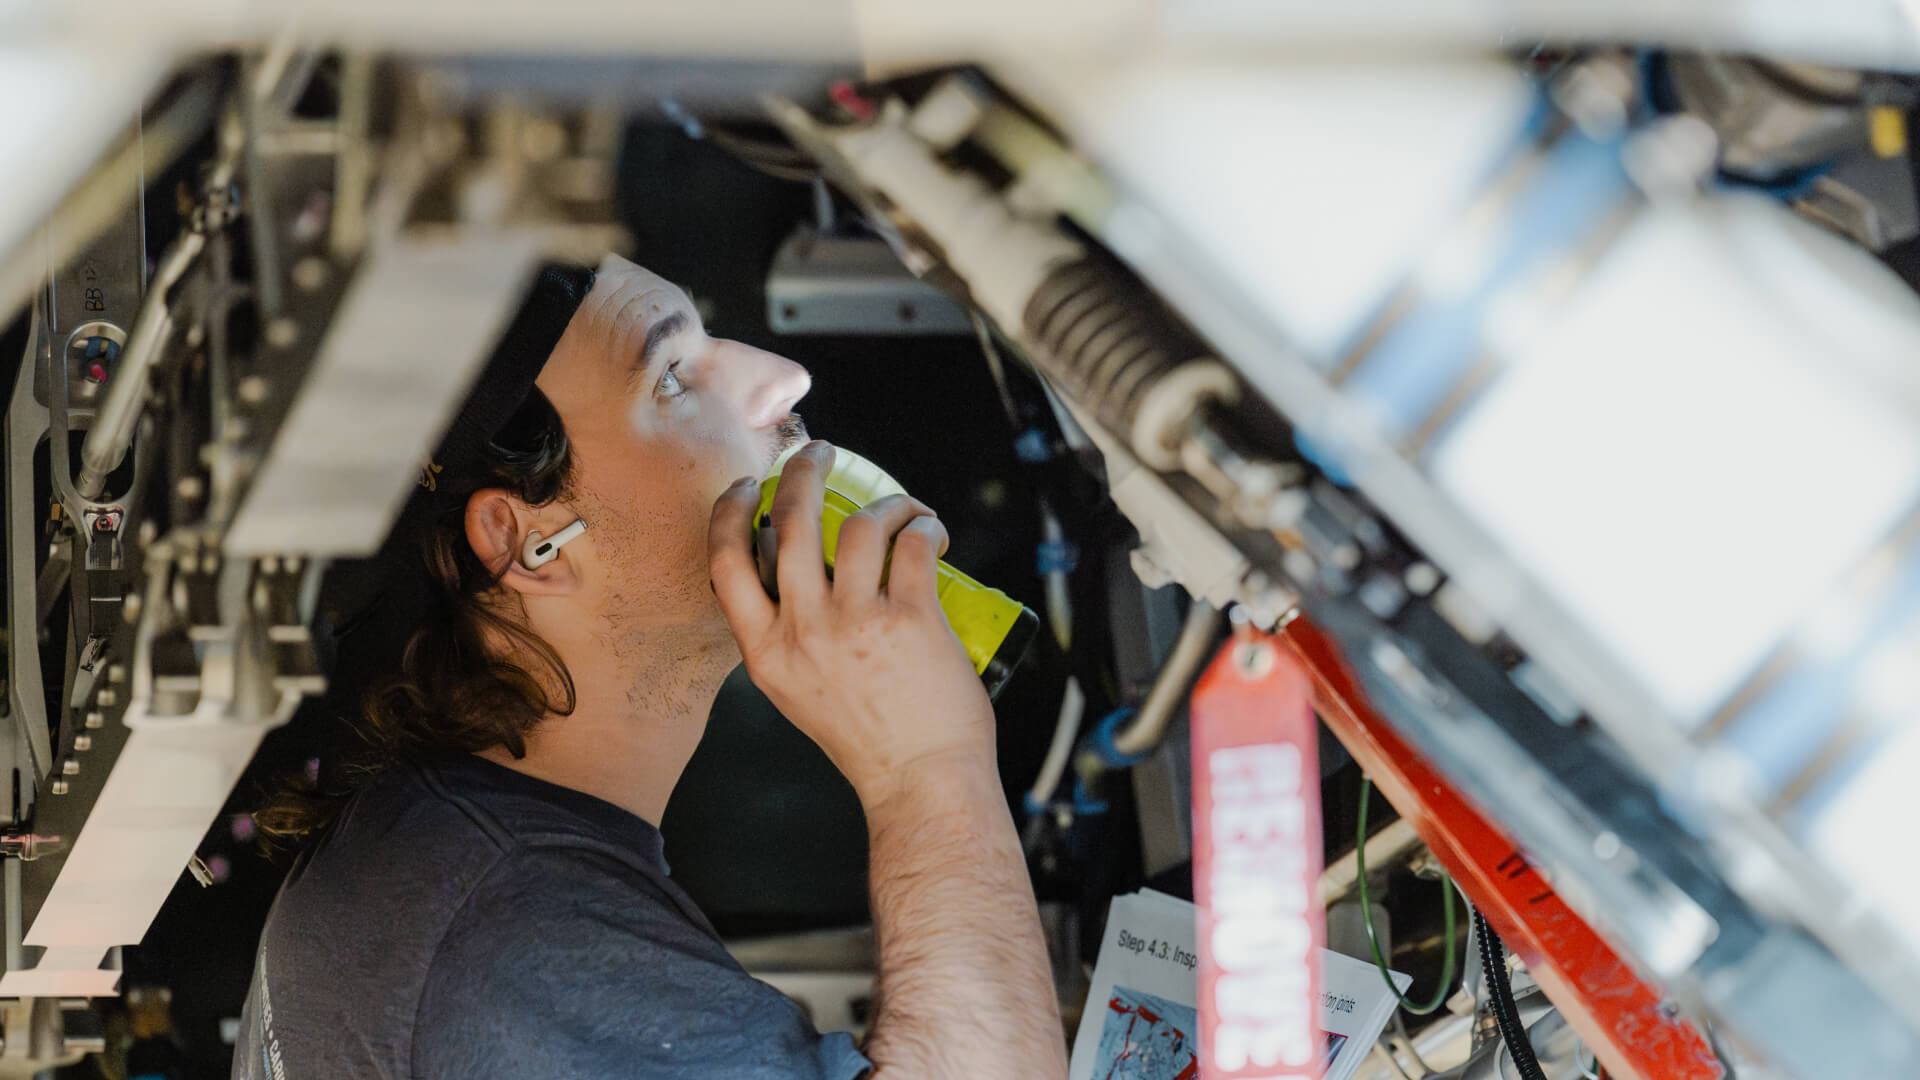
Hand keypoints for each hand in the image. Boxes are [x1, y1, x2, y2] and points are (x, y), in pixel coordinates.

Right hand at [708, 441, 996, 805]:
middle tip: (820, 453)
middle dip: (803, 470)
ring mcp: (856, 623)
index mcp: (767, 652)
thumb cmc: (869, 740)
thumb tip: (799, 575)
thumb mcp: (799, 692)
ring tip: (904, 511)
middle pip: (790, 521)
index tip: (748, 485)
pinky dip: (924, 526)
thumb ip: (789, 638)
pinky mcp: (910, 619)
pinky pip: (911, 544)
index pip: (726, 564)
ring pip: (858, 524)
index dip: (730, 511)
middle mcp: (804, 632)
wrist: (920, 780)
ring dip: (887, 503)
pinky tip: (931, 532)